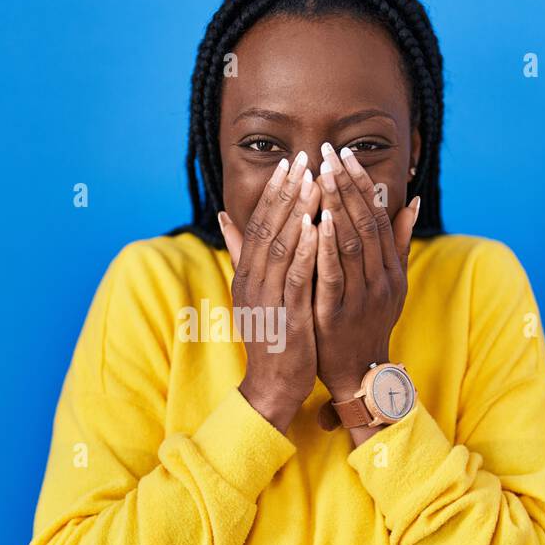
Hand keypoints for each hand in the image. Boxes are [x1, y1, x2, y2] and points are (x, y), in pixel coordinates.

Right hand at [217, 150, 321, 432]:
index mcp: (246, 274)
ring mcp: (268, 299)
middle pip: (269, 228)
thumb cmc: (270, 336)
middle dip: (287, 192)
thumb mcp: (252, 291)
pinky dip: (306, 250)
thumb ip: (242, 254)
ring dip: (298, 213)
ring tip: (315, 182)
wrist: (272, 385)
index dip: (274, 192)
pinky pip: (296, 278)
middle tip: (305, 159)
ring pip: (282, 247)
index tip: (291, 162)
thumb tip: (225, 216)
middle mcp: (252, 282)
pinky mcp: (287, 317)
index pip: (259, 224)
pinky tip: (318, 227)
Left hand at [313, 140, 418, 426]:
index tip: (345, 155)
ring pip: (350, 242)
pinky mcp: (337, 311)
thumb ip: (398, 243)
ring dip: (335, 205)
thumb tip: (412, 201)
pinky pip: (332, 272)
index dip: (361, 184)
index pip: (377, 216)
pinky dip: (325, 245)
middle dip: (345, 184)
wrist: (358, 373)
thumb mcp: (391, 283)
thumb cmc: (368, 323)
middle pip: (364, 222)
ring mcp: (361, 295)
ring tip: (320, 174)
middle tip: (326, 152)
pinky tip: (316, 220)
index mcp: (389, 268)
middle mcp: (379, 278)